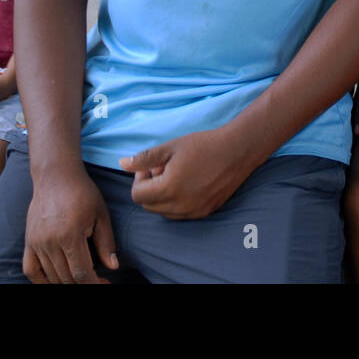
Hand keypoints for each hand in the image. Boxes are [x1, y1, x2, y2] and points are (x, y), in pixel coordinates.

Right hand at [23, 166, 117, 283]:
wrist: (56, 176)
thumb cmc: (83, 192)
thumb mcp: (101, 214)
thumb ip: (106, 242)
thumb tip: (113, 267)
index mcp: (70, 235)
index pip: (81, 272)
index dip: (94, 283)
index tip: (104, 283)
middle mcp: (50, 242)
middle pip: (66, 277)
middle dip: (83, 283)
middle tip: (97, 280)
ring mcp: (36, 242)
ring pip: (51, 276)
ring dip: (66, 282)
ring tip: (80, 277)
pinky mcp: (28, 241)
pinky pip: (30, 270)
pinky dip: (41, 281)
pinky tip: (55, 281)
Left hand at [120, 127, 252, 219]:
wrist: (238, 150)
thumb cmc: (203, 144)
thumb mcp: (171, 147)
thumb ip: (144, 158)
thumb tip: (121, 164)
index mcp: (169, 189)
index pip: (137, 196)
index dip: (139, 179)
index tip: (151, 165)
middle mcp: (180, 206)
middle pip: (149, 206)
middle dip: (150, 188)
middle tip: (163, 168)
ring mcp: (194, 211)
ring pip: (164, 212)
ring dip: (163, 197)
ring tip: (176, 175)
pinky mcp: (205, 212)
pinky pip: (181, 214)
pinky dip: (177, 202)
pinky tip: (189, 183)